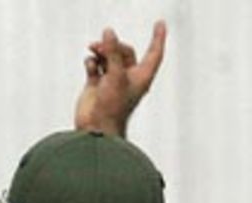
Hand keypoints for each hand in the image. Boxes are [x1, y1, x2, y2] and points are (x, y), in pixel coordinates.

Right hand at [74, 21, 166, 136]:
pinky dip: (92, 61)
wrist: (95, 129)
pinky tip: (90, 66)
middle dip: (113, 45)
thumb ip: (112, 52)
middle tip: (102, 46)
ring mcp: (111, 81)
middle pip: (124, 50)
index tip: (160, 24)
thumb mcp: (116, 75)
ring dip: (101, 49)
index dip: (158, 38)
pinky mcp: (96, 85)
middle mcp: (128, 79)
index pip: (153, 54)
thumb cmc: (112, 109)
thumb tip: (108, 33)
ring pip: (108, 55)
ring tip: (93, 49)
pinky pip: (95, 64)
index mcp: (141, 78)